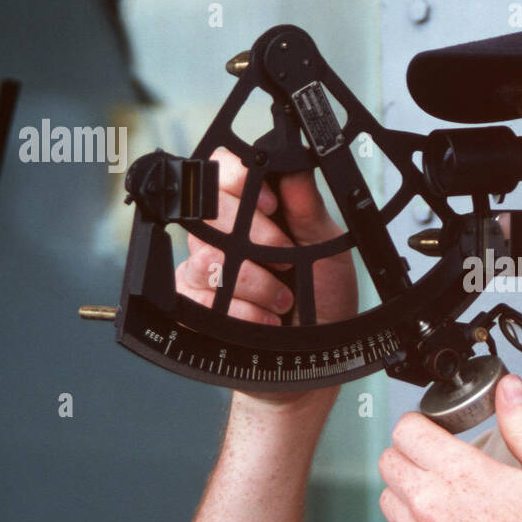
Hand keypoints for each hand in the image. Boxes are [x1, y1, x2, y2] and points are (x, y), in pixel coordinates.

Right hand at [175, 148, 357, 406]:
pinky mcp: (192, 305)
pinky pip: (203, 298)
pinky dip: (245, 312)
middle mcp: (222, 234)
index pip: (223, 170)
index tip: (272, 205)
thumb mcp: (329, 248)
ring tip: (285, 300)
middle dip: (258, 238)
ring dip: (257, 283)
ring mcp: (203, 269)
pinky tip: (267, 321)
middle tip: (287, 261)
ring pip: (208, 257)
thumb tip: (294, 164)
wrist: (316, 356)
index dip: (238, 179)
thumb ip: (308, 206)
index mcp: (255, 210)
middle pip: (210, 210)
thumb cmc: (323, 301)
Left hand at [377, 374, 521, 521]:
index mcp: (463, 477)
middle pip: (389, 460)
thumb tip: (508, 390)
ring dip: (411, 492)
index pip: (407, 430)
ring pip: (389, 500)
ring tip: (450, 501)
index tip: (442, 432)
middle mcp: (431, 509)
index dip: (424, 425)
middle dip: (413, 453)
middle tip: (444, 462)